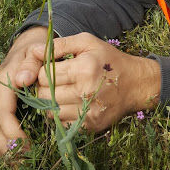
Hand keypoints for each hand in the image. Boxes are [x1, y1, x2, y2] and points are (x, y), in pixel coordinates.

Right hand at [0, 26, 47, 155]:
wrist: (28, 46)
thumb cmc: (35, 52)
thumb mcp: (35, 53)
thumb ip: (31, 64)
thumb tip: (23, 79)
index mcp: (2, 83)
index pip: (2, 114)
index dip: (12, 132)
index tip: (28, 146)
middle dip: (7, 147)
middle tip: (24, 163)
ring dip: (4, 150)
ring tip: (20, 165)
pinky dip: (4, 145)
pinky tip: (17, 156)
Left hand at [35, 32, 160, 131]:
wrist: (136, 84)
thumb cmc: (109, 60)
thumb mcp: (87, 43)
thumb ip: (60, 45)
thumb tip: (34, 51)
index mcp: (84, 69)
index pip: (44, 75)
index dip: (43, 72)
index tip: (51, 69)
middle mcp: (85, 92)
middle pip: (44, 95)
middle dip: (43, 88)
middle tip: (53, 82)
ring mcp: (88, 112)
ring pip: (50, 112)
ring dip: (50, 103)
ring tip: (60, 92)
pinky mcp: (90, 126)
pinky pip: (62, 123)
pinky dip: (61, 115)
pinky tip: (69, 104)